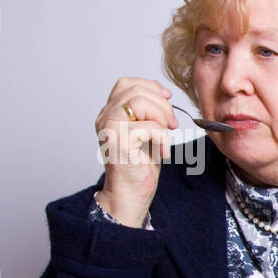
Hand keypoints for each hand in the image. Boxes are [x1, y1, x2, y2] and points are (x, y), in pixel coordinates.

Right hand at [94, 78, 177, 226]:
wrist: (130, 193)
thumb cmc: (139, 166)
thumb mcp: (146, 132)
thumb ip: (149, 113)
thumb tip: (164, 96)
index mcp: (110, 113)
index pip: (126, 83)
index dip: (150, 86)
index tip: (167, 99)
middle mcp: (105, 118)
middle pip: (135, 90)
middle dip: (162, 105)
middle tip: (171, 124)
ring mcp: (109, 129)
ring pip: (139, 102)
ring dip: (161, 117)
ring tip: (166, 136)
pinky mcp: (119, 142)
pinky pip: (148, 126)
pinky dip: (163, 138)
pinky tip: (162, 152)